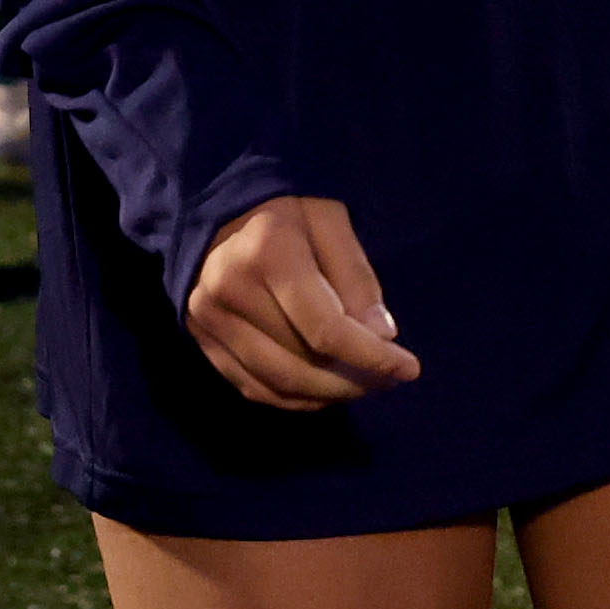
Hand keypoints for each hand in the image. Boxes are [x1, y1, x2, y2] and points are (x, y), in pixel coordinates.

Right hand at [186, 196, 420, 410]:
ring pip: (278, 383)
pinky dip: (294, 398)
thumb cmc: (284, 210)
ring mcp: (208, 320)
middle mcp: (229, 291)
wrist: (215, 210)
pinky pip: (253, 387)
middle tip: (388, 378)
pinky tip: (324, 390)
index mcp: (267, 253)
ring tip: (362, 384)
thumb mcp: (330, 221)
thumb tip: (380, 337)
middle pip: (302, 363)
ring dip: (328, 395)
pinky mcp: (201, 340)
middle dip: (355, 379)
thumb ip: (355, 277)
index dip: (371, 357)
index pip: (325, 329)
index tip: (409, 369)